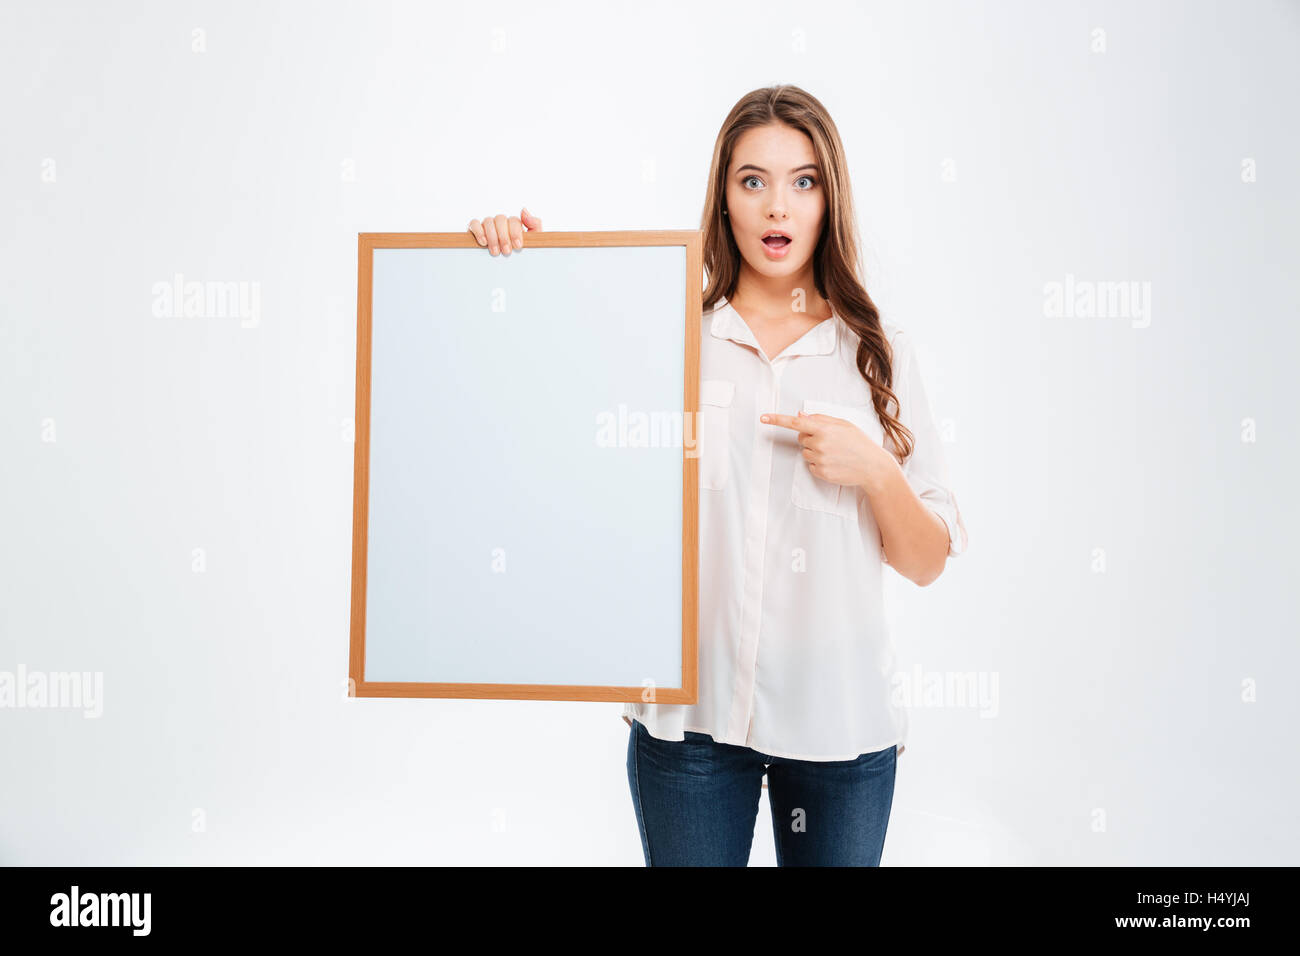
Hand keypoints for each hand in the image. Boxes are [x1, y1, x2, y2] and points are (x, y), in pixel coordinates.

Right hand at [467, 207, 541, 255]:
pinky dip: (479, 231)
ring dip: (492, 237)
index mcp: (513, 225)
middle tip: (507, 251)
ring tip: (496, 252)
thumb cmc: (521, 255)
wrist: (511, 269)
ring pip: (488, 221)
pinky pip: (474, 223)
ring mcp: (487, 225)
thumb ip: (534, 225)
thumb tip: (524, 210)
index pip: (513, 220)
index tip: (517, 245)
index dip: (515, 232)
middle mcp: (500, 223)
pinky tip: (483, 242)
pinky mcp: (475, 229)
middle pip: (501, 219)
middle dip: (504, 236)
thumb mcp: (532, 242)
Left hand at [760, 410, 889, 488]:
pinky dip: (819, 463)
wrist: (872, 466)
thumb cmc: (859, 442)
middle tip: (830, 441)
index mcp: (824, 429)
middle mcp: (819, 444)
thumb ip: (821, 419)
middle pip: (801, 438)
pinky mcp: (820, 472)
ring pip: (805, 453)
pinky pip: (810, 466)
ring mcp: (819, 459)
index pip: (795, 423)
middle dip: (810, 438)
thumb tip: (800, 416)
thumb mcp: (843, 424)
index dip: (777, 420)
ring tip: (834, 453)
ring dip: (815, 451)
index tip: (763, 418)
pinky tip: (834, 462)